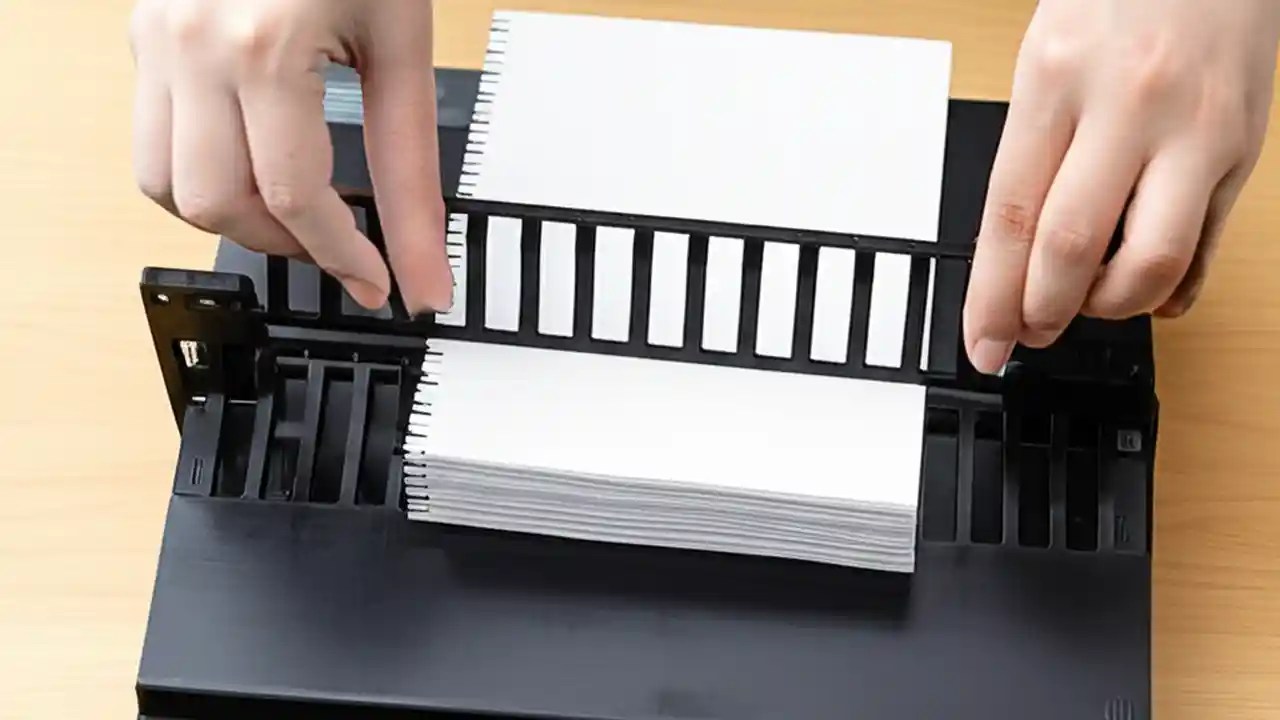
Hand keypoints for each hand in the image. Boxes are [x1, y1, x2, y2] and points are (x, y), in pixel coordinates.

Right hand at [128, 0, 452, 312]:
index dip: (342, 256)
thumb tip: (427, 271)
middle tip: (343, 244)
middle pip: (215, 204)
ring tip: (296, 211)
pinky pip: (151, 138)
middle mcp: (190, 43)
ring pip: (163, 183)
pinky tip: (255, 161)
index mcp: (261, 45)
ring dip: (233, 217)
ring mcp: (155, 36)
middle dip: (288, 243)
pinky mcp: (144, 33)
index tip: (378, 282)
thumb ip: (414, 174)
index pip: (290, 196)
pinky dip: (202, 173)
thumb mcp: (403, 52)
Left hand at [963, 0, 1279, 373]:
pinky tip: (1147, 292)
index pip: (1011, 215)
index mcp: (1056, 80)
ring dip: (1111, 306)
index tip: (982, 340)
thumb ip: (1033, 151)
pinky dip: (1172, 287)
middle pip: (1073, 247)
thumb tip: (1014, 250)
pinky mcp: (1244, 148)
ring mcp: (1195, 130)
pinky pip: (1207, 245)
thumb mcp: (1045, 60)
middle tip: (1030, 330)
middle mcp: (1128, 106)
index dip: (992, 295)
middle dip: (1043, 311)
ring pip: (1152, 260)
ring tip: (1088, 302)